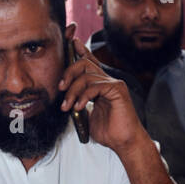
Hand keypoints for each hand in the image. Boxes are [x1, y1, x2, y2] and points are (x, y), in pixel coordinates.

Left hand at [59, 36, 143, 154]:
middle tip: (61, 88)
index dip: (79, 50)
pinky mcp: (118, 90)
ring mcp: (113, 84)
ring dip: (73, 91)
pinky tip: (80, 107)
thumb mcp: (86, 115)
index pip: (88, 62)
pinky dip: (84, 96)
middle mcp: (107, 80)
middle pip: (84, 64)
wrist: (123, 142)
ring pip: (87, 75)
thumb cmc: (108, 131)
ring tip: (67, 106)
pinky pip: (95, 86)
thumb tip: (64, 99)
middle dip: (68, 73)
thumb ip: (77, 102)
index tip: (70, 41)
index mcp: (99, 84)